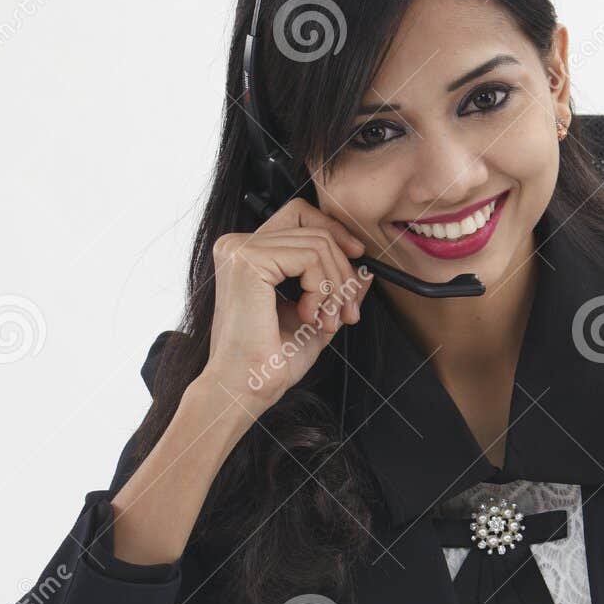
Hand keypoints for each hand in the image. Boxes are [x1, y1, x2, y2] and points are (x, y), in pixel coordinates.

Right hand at [199, 197, 371, 416]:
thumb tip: (365, 270)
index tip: (358, 258)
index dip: (333, 230)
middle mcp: (237, 245)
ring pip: (317, 243)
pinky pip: (309, 257)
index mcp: (247, 255)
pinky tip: (307, 316)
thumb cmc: (270, 361)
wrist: (246, 388)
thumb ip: (336, 290)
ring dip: (334, 288)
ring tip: (324, 322)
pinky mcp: (248, 260)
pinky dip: (322, 289)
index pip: (299, 215)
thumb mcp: (316, 317)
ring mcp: (239, 249)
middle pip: (314, 230)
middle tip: (345, 313)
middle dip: (342, 272)